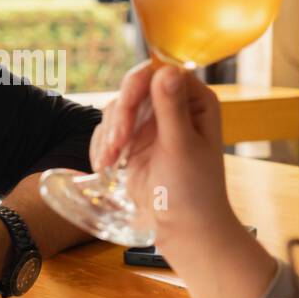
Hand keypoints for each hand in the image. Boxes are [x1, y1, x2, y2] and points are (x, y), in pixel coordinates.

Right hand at [90, 61, 241, 260]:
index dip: (136, 87)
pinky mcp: (134, 141)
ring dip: (109, 134)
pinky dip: (102, 146)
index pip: (159, 73)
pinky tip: (105, 166)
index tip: (125, 112)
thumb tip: (166, 70)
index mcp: (196, 101)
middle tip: (116, 146)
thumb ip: (171, 109)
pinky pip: (109, 130)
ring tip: (110, 162)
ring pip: (117, 109)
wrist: (183, 228)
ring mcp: (152, 123)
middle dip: (120, 117)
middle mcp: (174, 106)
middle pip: (133, 88)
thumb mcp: (181, 148)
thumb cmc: (193, 191)